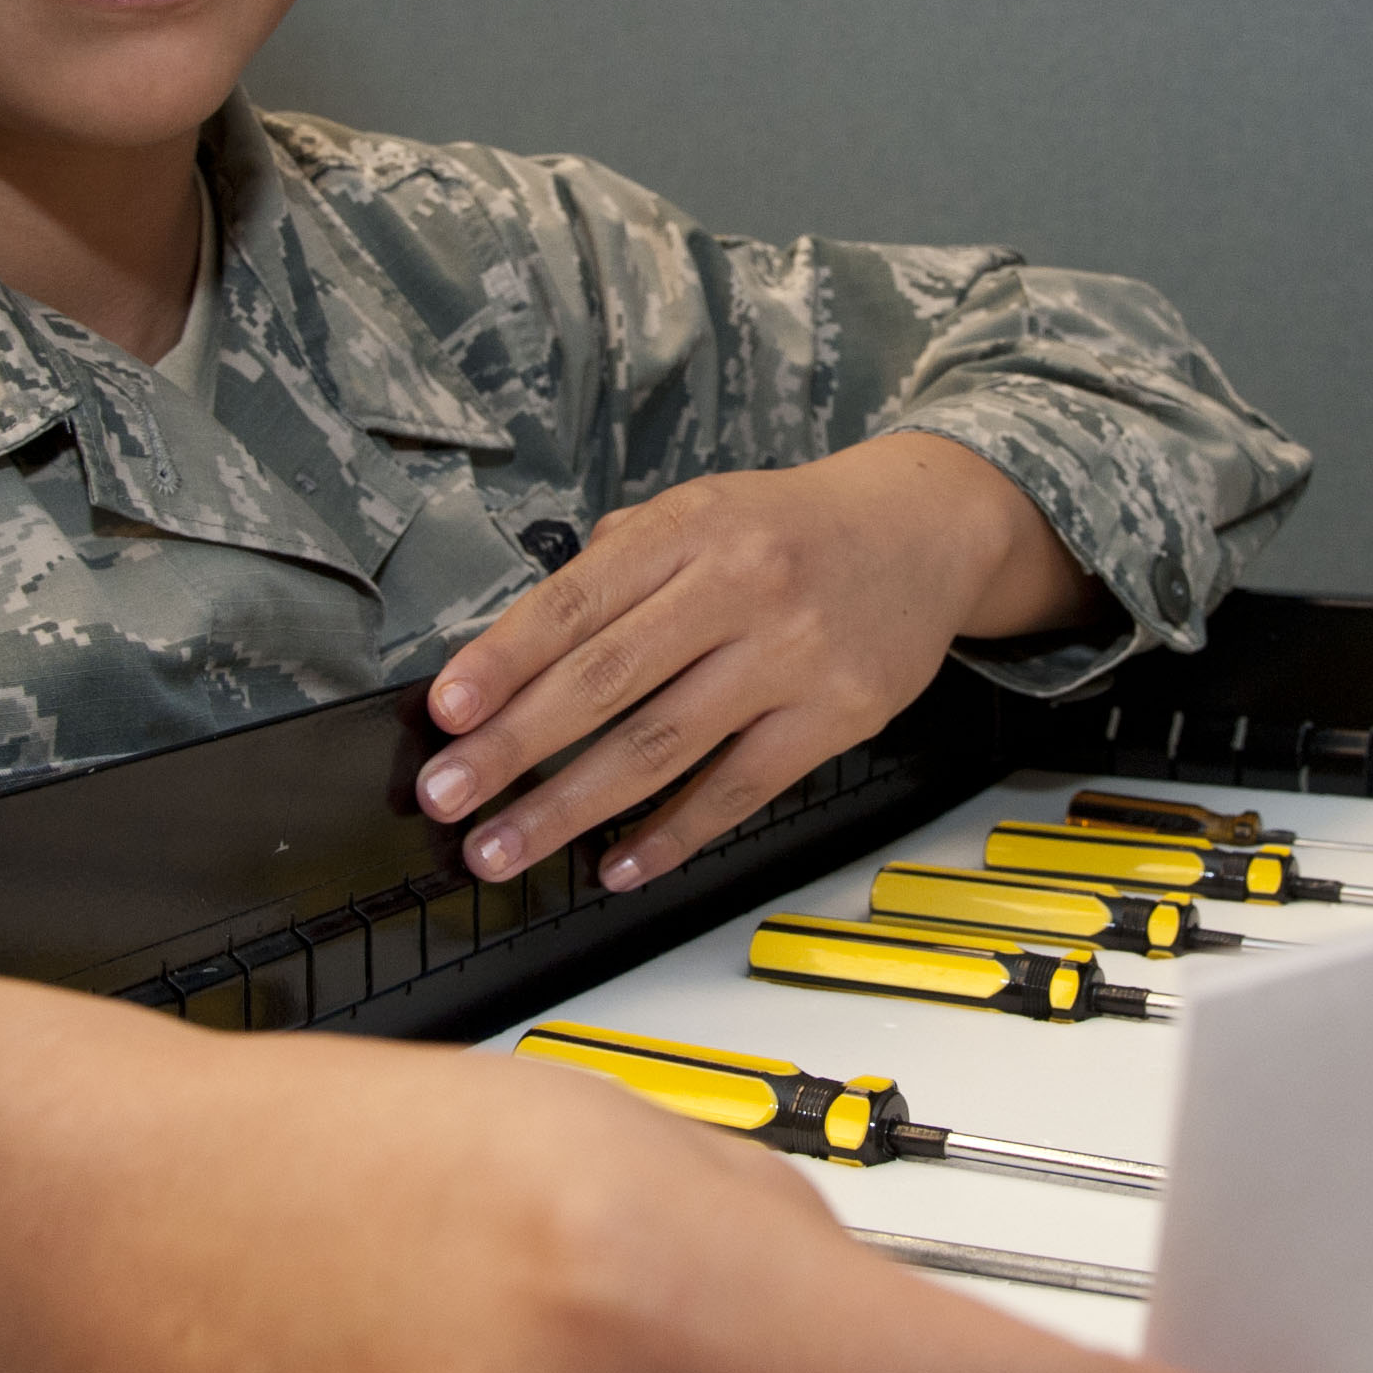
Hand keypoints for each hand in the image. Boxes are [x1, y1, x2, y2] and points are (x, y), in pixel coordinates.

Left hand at [420, 434, 1098, 890]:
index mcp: (691, 529)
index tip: (447, 711)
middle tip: (449, 795)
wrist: (925, 530)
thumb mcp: (701, 508)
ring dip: (571, 808)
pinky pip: (737, 790)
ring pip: (661, 747)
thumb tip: (519, 645)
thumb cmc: (792, 527)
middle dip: (515, 748)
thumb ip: (618, 564)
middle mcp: (741, 588)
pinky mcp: (833, 717)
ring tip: (505, 845)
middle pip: (607, 681)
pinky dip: (671, 835)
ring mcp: (791, 657)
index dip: (504, 661)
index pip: (577, 602)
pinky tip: (617, 864)